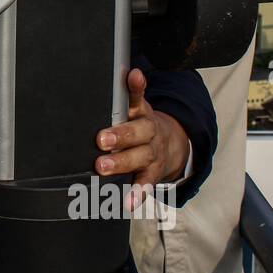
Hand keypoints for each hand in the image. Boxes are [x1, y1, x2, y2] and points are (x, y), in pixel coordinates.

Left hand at [95, 69, 189, 209]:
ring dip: (122, 163)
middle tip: (101, 139)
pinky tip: (128, 202)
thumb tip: (126, 70)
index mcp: (142, 113)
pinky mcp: (153, 173)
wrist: (172, 144)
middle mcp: (149, 132)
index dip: (136, 87)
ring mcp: (152, 154)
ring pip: (139, 158)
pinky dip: (138, 193)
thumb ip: (129, 93)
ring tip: (103, 168)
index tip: (133, 76)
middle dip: (120, 135)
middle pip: (137, 132)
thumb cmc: (141, 124)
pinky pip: (146, 183)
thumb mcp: (137, 107)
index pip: (139, 98)